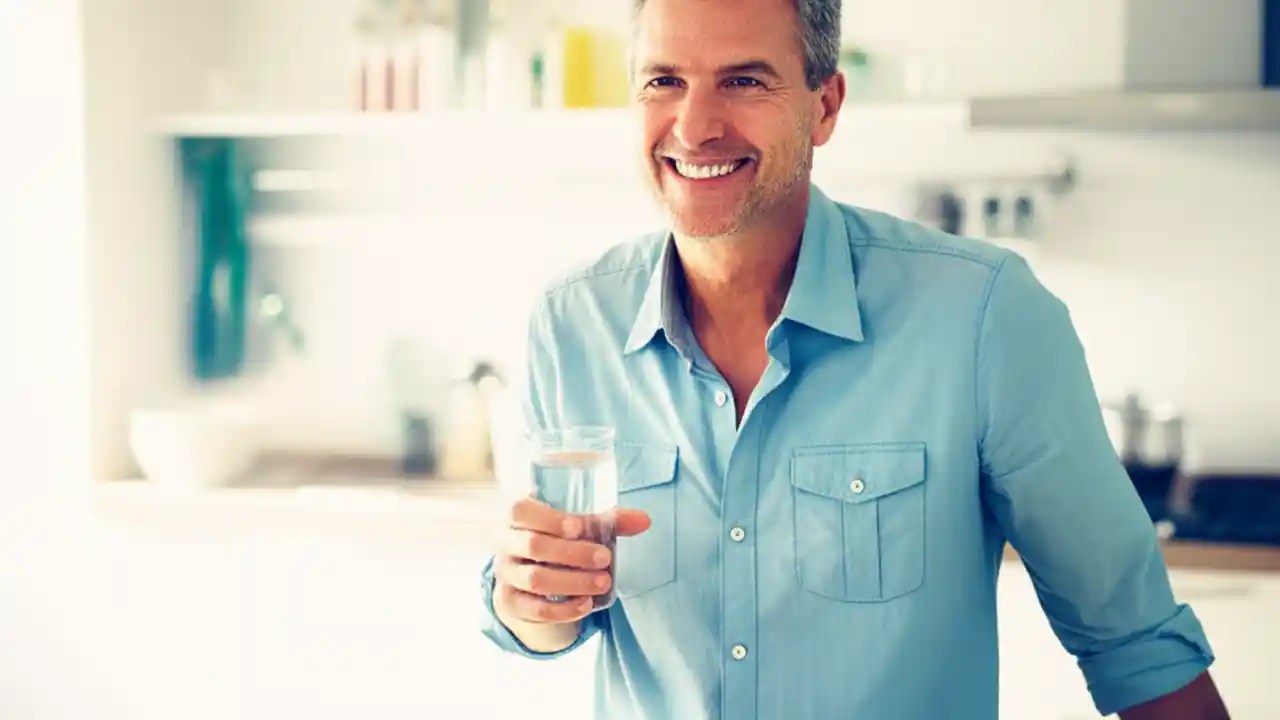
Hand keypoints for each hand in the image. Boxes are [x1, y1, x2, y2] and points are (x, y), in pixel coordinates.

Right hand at [493, 497, 650, 624]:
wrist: (522, 569)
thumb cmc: (553, 536)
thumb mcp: (574, 524)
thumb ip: (607, 520)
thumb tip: (645, 520)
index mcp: (516, 516)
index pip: (520, 511)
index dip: (549, 518)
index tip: (580, 527)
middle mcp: (505, 543)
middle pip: (533, 546)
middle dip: (572, 553)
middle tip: (605, 557)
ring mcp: (506, 574)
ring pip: (535, 580)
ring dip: (572, 582)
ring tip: (603, 581)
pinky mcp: (512, 602)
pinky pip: (536, 610)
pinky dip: (563, 609)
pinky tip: (586, 604)